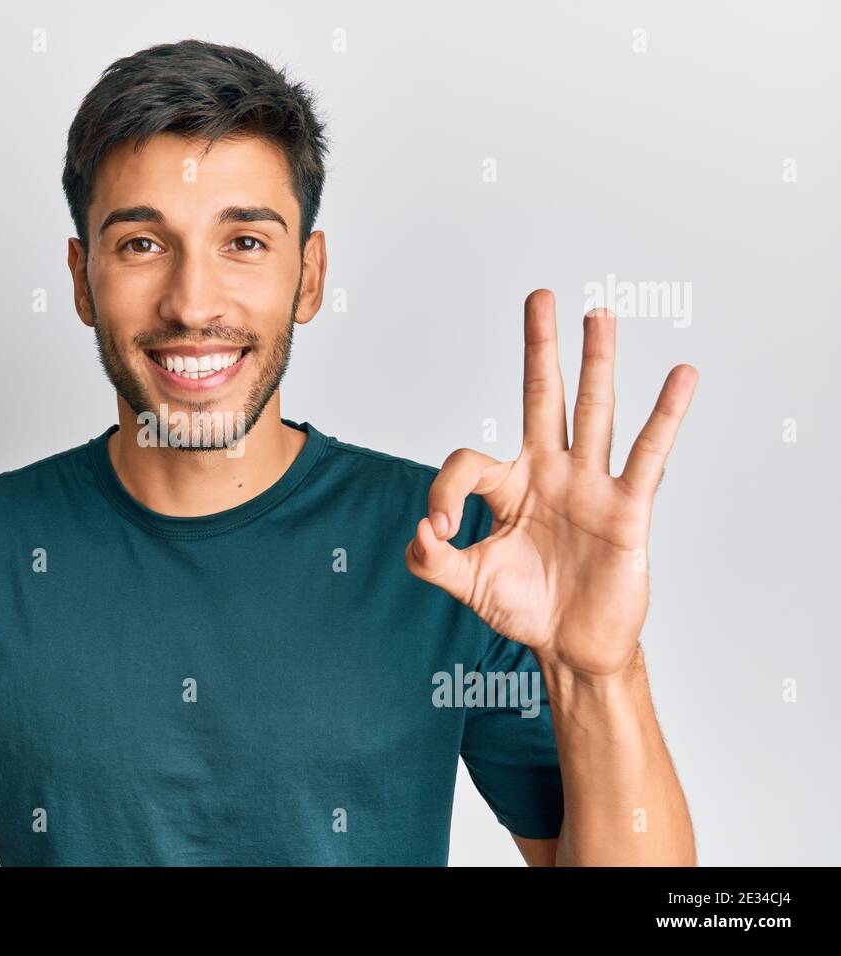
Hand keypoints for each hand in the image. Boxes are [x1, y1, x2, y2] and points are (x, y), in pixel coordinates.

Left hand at [406, 289, 697, 678]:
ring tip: (599, 316)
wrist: (572, 647)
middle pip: (542, 398)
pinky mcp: (627, 507)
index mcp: (507, 488)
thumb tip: (420, 532)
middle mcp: (549, 473)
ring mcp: (589, 485)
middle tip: (539, 298)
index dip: (444, 488)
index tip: (438, 528)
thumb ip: (433, 561)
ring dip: (597, 364)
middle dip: (540, 349)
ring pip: (594, 412)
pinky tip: (681, 376)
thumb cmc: (525, 608)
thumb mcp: (467, 584)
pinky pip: (648, 454)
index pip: (469, 461)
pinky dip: (665, 415)